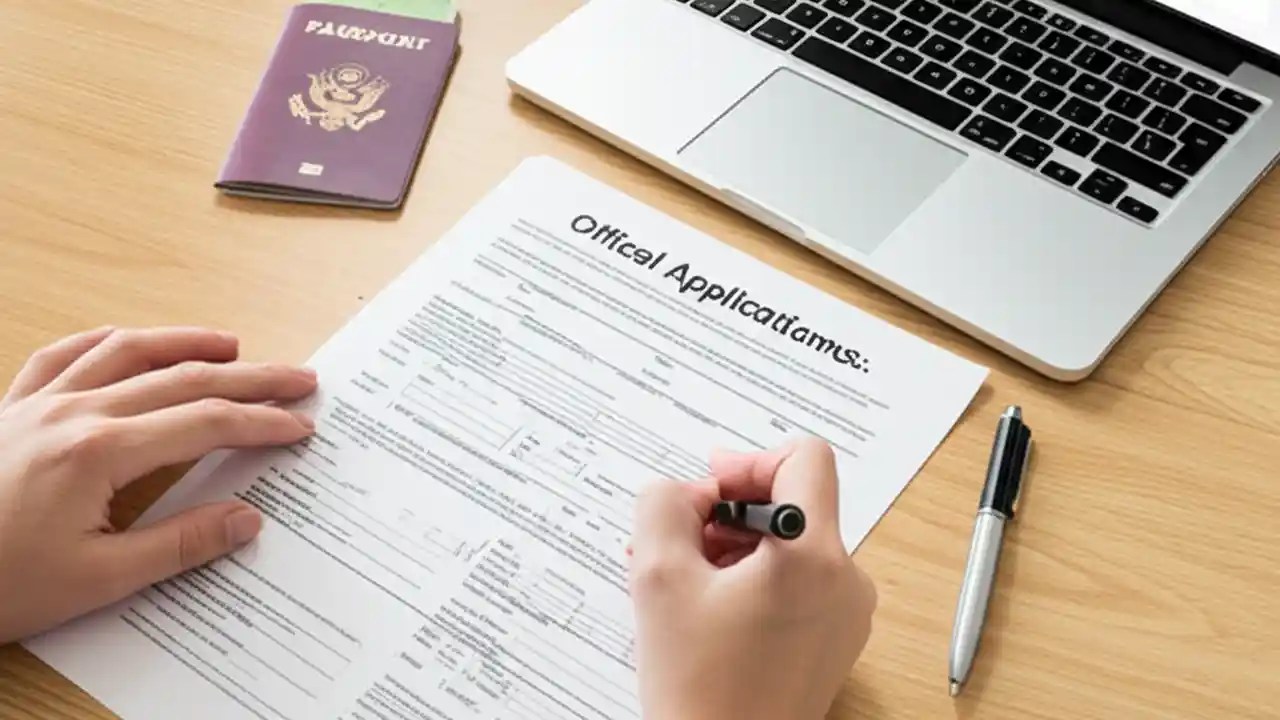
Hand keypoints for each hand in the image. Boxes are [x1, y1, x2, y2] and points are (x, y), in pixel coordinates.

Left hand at [0, 327, 317, 642]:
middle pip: (182, 378)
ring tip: (231, 344)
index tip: (300, 425)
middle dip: (249, 377)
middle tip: (297, 377)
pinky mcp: (10, 408)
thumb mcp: (96, 581)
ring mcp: (38, 403)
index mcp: (99, 453)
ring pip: (127, 351)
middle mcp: (73, 413)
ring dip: (185, 343)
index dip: (261, 422)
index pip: (205, 424)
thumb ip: (179, 545)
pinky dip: (105, 341)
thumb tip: (245, 519)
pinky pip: (63, 354)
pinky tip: (129, 340)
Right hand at [629, 439, 876, 719]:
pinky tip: (707, 608)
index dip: (749, 461)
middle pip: (794, 503)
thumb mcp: (658, 577)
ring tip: (683, 581)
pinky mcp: (834, 639)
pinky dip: (752, 579)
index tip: (710, 490)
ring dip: (733, 547)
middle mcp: (845, 580)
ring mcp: (845, 613)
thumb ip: (664, 505)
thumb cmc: (700, 690)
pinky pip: (797, 582)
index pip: (804, 459)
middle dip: (729, 512)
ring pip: (790, 544)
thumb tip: (690, 492)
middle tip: (678, 540)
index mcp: (812, 556)